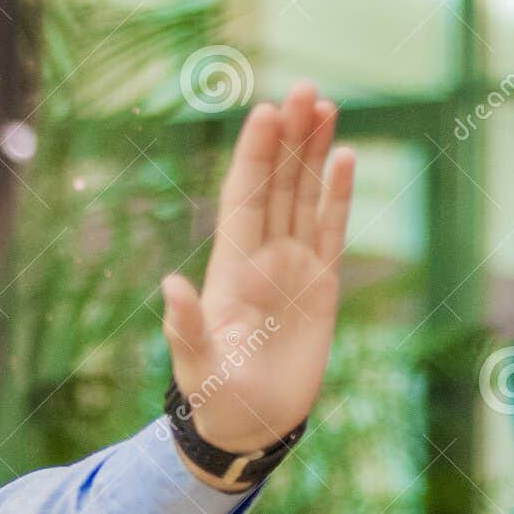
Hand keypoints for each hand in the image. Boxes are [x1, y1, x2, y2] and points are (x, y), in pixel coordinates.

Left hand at [161, 81, 355, 457]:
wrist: (248, 426)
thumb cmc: (215, 399)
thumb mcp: (197, 364)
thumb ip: (185, 326)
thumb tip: (169, 285)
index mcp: (230, 270)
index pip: (243, 199)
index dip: (253, 156)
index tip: (263, 112)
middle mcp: (261, 260)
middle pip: (276, 185)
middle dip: (288, 138)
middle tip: (303, 87)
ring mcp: (292, 269)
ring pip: (304, 197)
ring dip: (314, 153)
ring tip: (324, 105)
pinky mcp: (321, 287)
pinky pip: (331, 231)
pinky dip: (338, 195)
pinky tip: (345, 158)